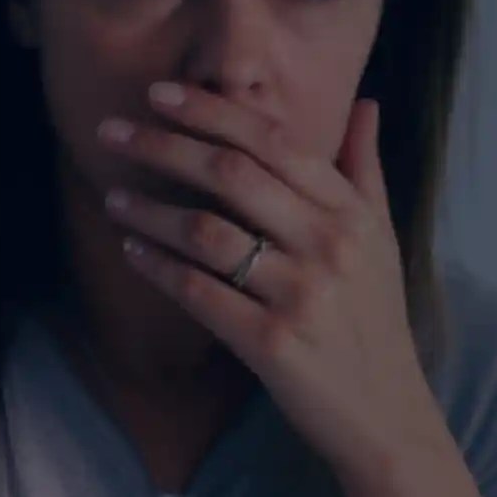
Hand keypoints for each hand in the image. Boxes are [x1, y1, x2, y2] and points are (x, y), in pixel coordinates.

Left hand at [98, 83, 478, 496]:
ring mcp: (302, 293)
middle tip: (112, 130)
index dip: (213, 112)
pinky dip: (157, 267)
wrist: (384, 404)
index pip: (275, 143)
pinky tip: (131, 251)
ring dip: (149, 210)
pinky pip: (198, 292)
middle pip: (234, 175)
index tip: (161, 93)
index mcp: (352, 213)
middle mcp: (330, 244)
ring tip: (113, 198)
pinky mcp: (271, 341)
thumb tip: (365, 103)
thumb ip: (365, 168)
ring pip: (206, 232)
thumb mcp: (382, 236)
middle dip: (165, 145)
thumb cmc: (375, 314)